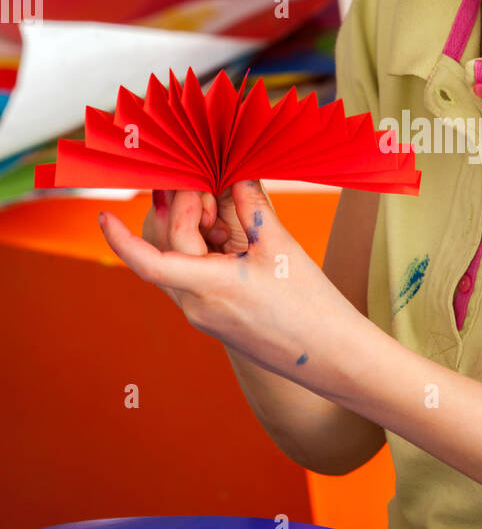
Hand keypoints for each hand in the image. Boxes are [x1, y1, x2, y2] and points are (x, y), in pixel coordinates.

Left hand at [100, 180, 349, 378]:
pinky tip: (234, 242)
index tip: (104, 215)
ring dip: (196, 233)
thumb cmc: (310, 305)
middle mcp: (197, 306)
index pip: (148, 260)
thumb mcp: (280, 245)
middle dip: (185, 213)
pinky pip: (196, 278)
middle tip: (211, 188)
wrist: (330, 355)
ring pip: (181, 263)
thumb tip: (235, 173)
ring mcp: (205, 316)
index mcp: (209, 287)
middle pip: (169, 249)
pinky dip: (206, 253)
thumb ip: (250, 205)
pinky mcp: (216, 320)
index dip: (120, 238)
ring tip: (228, 218)